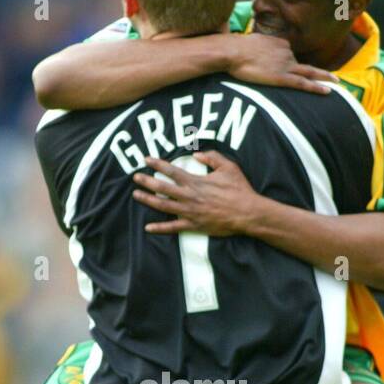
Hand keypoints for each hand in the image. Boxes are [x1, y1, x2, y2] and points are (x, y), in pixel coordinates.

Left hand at [133, 152, 258, 234]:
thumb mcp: (228, 166)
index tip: (146, 159)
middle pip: (162, 188)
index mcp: (195, 181)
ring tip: (136, 195)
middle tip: (135, 177)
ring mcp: (189, 212)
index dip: (157, 164)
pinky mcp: (193, 225)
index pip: (171, 170)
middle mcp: (189, 196)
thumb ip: (212, 157)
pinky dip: (160, 229)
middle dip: (146, 181)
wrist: (247, 213)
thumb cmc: (239, 189)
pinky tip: (148, 228)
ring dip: (148, 200)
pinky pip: (173, 228)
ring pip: (163, 206)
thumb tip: (197, 154)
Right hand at [227, 32, 335, 92]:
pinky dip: (317, 87)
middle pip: (302, 65)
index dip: (292, 64)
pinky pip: (303, 83)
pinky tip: (328, 91)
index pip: (289, 54)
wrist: (233, 51)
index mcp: (279, 43)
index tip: (296, 70)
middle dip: (320, 73)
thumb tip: (255, 51)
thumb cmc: (235, 49)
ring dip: (322, 79)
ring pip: (308, 73)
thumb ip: (259, 47)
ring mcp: (286, 65)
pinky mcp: (282, 77)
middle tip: (335, 78)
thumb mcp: (250, 42)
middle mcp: (286, 52)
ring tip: (336, 85)